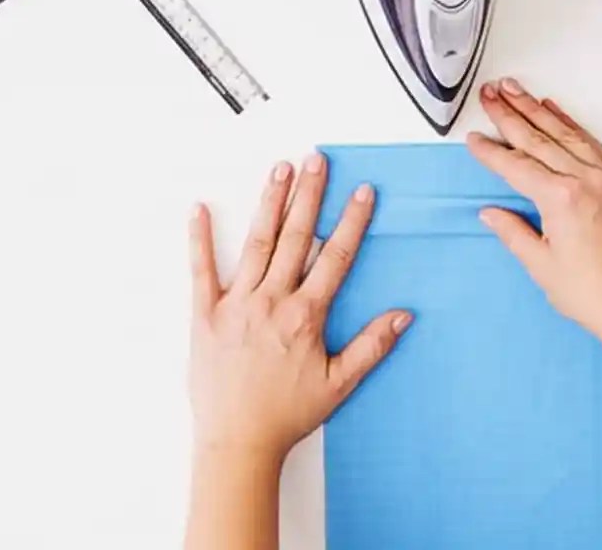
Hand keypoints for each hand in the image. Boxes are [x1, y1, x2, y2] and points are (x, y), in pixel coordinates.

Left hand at [187, 154, 412, 463]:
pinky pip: (201, 270)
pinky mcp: (204, 315)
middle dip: (309, 195)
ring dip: (270, 203)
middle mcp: (271, 301)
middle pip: (295, 237)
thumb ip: (371, 345)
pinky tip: (199, 209)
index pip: (334, 256)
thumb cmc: (287, 414)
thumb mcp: (339, 383)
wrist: (237, 441)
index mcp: (305, 316)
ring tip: (280, 169)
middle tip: (317, 160)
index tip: (362, 192)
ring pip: (257, 243)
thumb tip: (402, 316)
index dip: (351, 221)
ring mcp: (235, 304)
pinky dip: (199, 239)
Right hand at [466, 78, 601, 351]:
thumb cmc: (592, 296)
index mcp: (561, 200)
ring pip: (570, 136)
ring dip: (541, 112)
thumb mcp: (541, 266)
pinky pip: (599, 148)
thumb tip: (492, 212)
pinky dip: (577, 129)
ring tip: (519, 91)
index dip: (491, 152)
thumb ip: (514, 232)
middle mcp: (588, 182)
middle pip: (540, 139)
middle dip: (511, 114)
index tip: (474, 138)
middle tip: (491, 93)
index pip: (517, 166)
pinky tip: (560, 115)